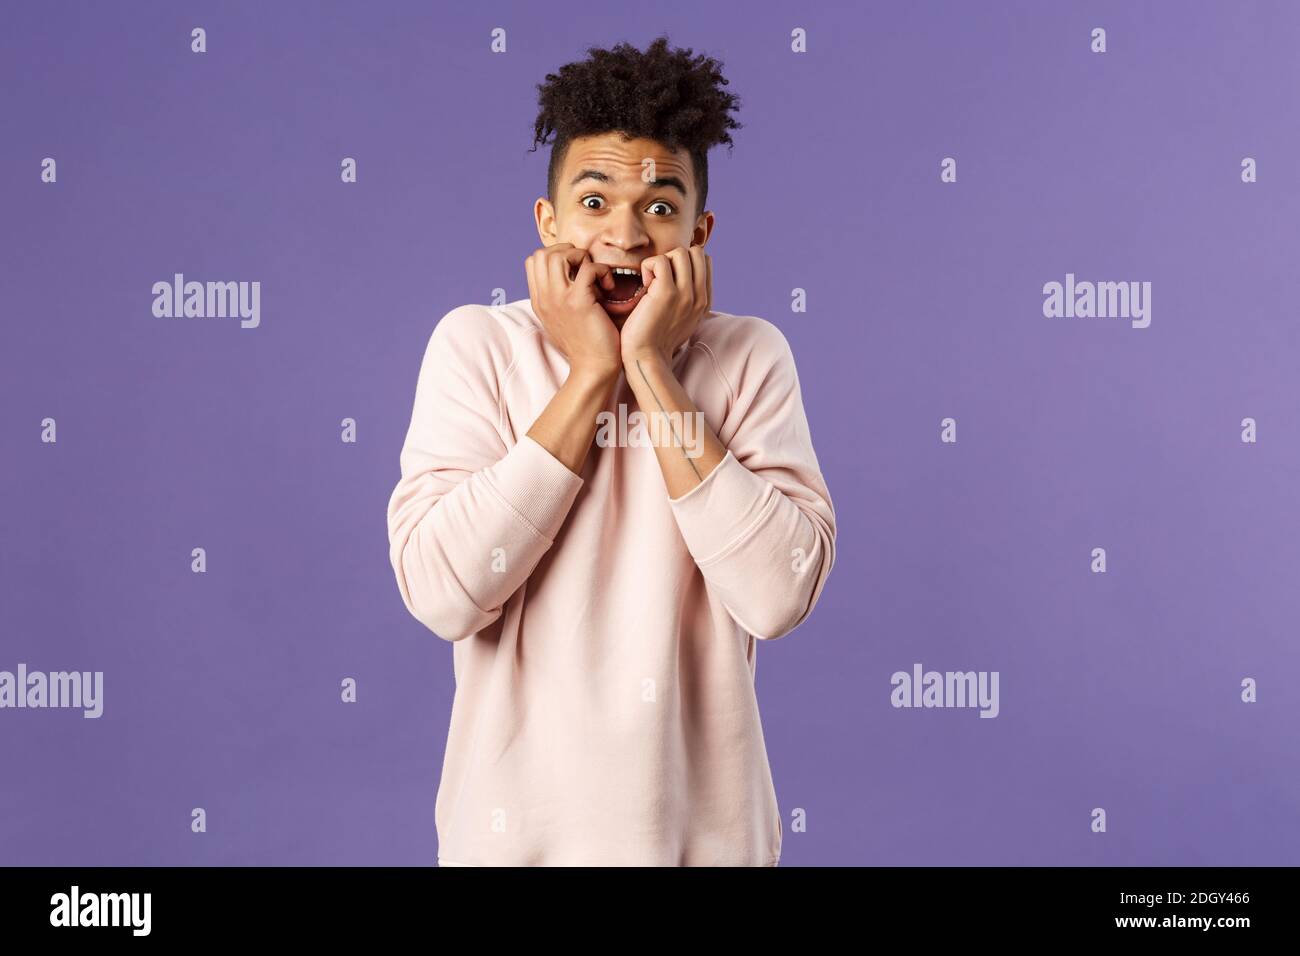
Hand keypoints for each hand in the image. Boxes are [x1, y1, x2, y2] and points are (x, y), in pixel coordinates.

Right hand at [525, 243, 621, 378]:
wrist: (593, 368)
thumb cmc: (585, 343)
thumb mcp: (562, 318)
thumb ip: (558, 296)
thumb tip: (569, 274)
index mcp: (539, 301)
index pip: (533, 260)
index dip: (555, 255)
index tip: (575, 268)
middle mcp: (544, 298)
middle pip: (542, 253)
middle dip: (568, 251)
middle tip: (585, 267)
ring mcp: (558, 299)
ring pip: (560, 255)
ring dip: (582, 258)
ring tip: (595, 275)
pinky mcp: (577, 302)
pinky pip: (588, 268)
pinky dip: (602, 271)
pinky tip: (609, 287)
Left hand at [619, 245, 711, 366]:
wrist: (647, 358)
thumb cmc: (656, 340)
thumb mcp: (682, 319)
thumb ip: (688, 299)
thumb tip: (683, 278)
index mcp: (705, 302)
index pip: (705, 262)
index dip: (685, 262)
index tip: (669, 279)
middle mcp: (700, 296)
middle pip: (697, 252)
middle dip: (675, 257)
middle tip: (660, 277)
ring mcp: (686, 294)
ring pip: (680, 252)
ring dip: (662, 261)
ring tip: (652, 281)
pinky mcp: (667, 293)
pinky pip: (660, 260)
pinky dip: (648, 266)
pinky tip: (644, 285)